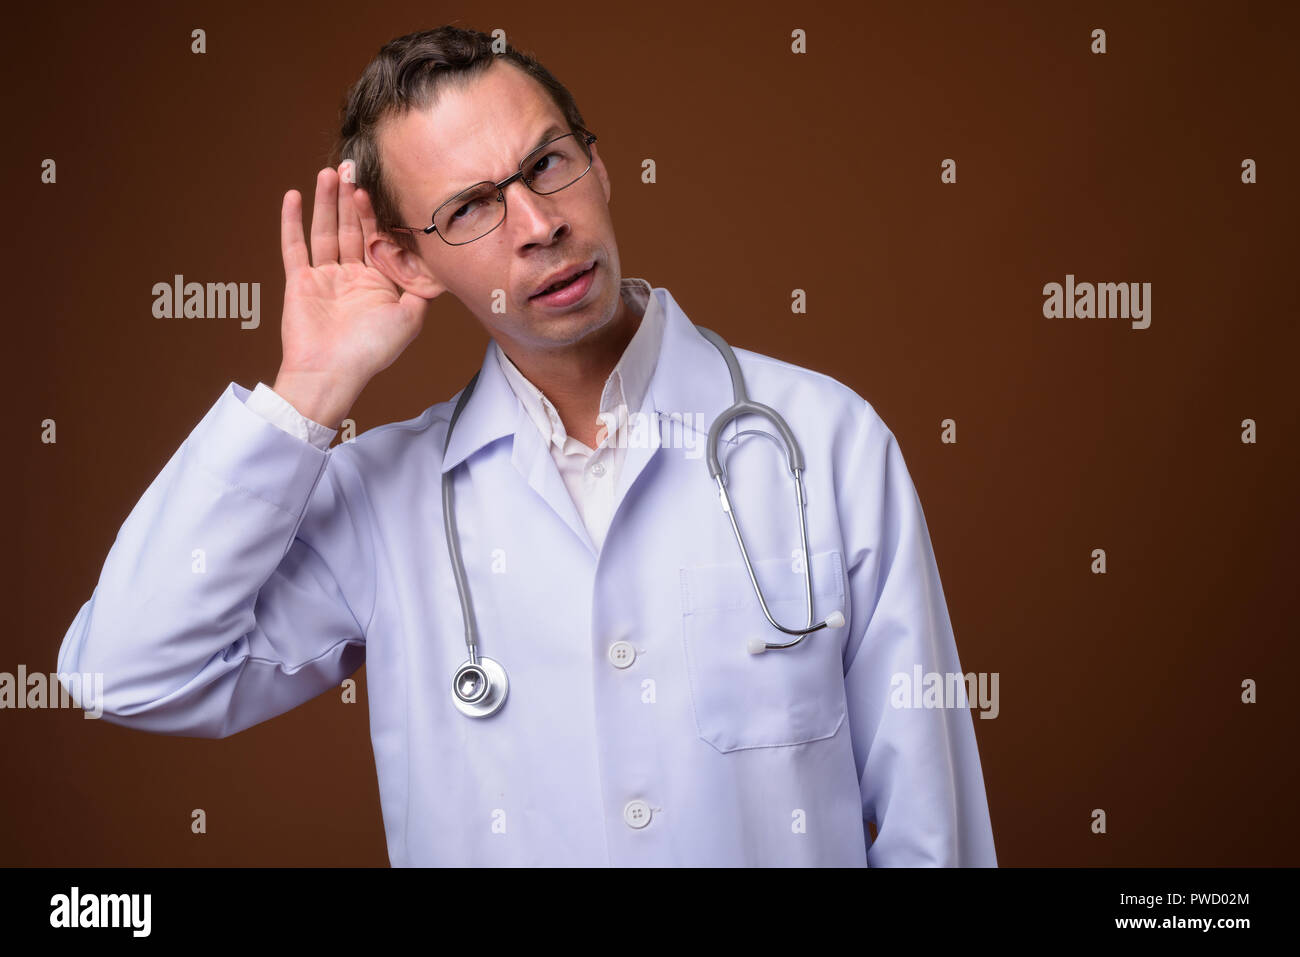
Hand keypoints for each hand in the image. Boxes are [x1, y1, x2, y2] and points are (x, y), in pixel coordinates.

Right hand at [274, 163, 432, 426]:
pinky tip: (295, 196)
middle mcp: (352, 277)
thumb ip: (422, 290)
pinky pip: (294, 247)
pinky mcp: (299, 281)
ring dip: (326, 202)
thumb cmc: (371, 351)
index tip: (375, 190)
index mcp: (378, 283)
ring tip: (329, 172)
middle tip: (351, 168)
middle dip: (351, 199)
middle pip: (351, 229)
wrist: (331, 374)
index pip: (378, 239)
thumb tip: (439, 268)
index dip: (376, 215)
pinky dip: (292, 222)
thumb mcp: (410, 319)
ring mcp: (325, 277)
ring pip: (325, 231)